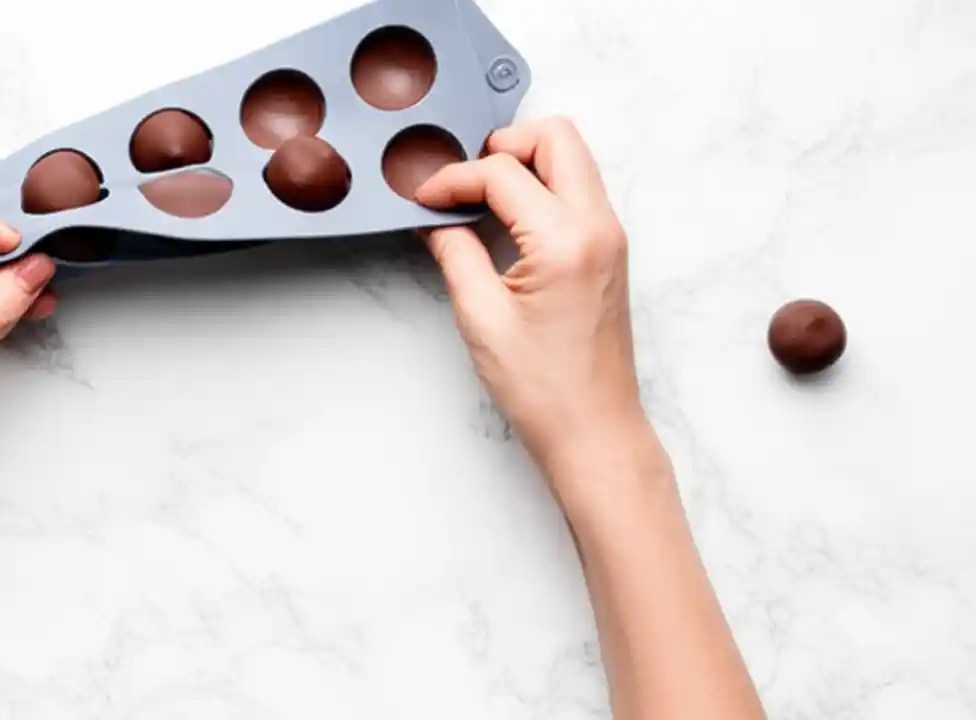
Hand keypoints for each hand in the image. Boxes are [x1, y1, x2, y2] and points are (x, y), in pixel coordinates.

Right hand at [417, 119, 655, 490]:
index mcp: (566, 240)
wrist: (594, 431)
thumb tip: (434, 218)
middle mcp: (598, 226)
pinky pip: (576, 191)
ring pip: (570, 159)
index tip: (423, 199)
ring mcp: (610, 236)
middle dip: (501, 146)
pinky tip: (503, 220)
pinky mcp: (609, 251)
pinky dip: (539, 188)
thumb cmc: (544, 388)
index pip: (504, 172)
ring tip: (476, 199)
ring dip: (523, 164)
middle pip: (555, 137)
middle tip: (461, 180)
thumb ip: (455, 252)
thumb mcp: (481, 317)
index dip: (454, 179)